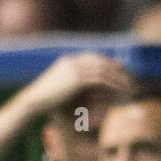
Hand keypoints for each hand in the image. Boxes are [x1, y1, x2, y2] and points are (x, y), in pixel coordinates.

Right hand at [19, 51, 133, 118]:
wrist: (33, 102)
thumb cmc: (41, 102)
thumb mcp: (56, 91)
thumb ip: (68, 88)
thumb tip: (75, 93)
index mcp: (66, 62)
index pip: (91, 58)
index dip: (105, 62)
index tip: (116, 68)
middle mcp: (72, 62)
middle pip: (100, 60)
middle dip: (115, 67)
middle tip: (128, 74)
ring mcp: (75, 69)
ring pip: (103, 69)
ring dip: (117, 77)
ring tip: (128, 84)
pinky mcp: (78, 79)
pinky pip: (100, 79)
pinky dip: (112, 83)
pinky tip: (120, 89)